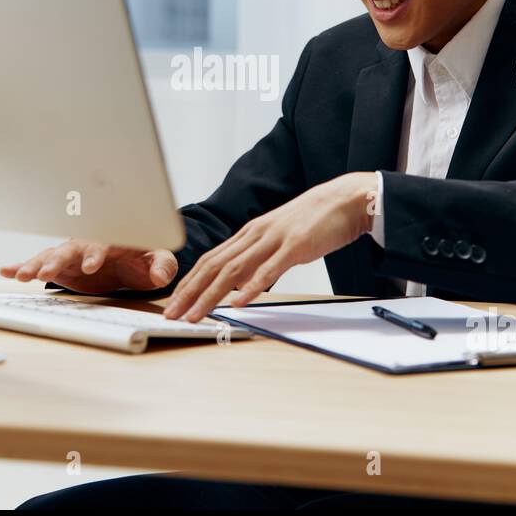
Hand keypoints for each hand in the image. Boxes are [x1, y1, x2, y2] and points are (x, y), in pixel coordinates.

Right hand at [0, 241, 177, 294]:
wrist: (131, 259)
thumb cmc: (144, 257)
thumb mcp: (159, 259)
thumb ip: (162, 265)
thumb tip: (160, 274)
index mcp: (110, 240)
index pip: (101, 245)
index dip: (95, 254)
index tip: (91, 266)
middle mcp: (86, 244)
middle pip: (69, 250)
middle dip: (57, 261)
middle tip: (46, 273)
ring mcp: (71, 255)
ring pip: (50, 256)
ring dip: (35, 265)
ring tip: (19, 276)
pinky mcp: (61, 266)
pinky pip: (39, 263)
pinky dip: (22, 266)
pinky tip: (6, 271)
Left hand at [163, 172, 377, 321]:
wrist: (343, 200)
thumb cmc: (313, 221)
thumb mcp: (277, 238)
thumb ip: (258, 257)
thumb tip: (240, 282)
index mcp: (249, 233)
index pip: (210, 260)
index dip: (188, 282)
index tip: (174, 302)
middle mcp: (255, 234)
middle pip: (214, 266)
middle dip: (190, 292)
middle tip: (172, 313)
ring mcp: (274, 239)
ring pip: (234, 269)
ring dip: (211, 295)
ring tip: (196, 314)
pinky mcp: (295, 246)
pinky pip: (269, 269)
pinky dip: (252, 287)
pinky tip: (240, 303)